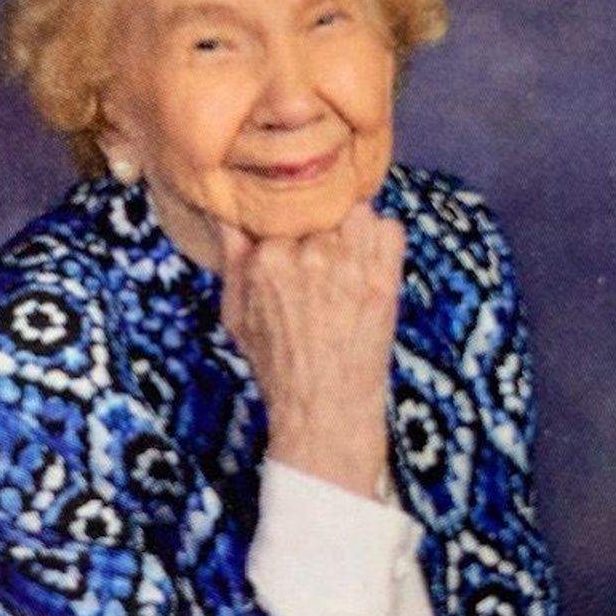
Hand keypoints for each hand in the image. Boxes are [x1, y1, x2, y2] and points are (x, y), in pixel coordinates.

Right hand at [217, 201, 406, 498]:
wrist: (326, 408)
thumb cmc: (277, 366)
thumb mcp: (236, 314)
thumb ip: (232, 258)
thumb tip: (225, 213)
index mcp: (268, 257)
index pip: (281, 206)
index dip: (289, 217)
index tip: (294, 236)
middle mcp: (309, 252)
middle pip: (320, 206)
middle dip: (320, 224)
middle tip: (322, 253)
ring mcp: (351, 262)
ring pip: (356, 210)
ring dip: (352, 227)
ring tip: (346, 256)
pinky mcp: (385, 275)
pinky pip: (389, 228)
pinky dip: (382, 240)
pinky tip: (369, 265)